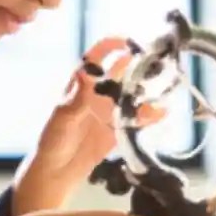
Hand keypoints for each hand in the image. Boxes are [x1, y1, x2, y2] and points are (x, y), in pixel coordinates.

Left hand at [13, 37, 163, 215]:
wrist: (55, 173)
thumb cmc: (52, 143)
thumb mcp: (61, 120)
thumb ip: (75, 99)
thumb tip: (84, 72)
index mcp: (79, 87)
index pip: (95, 59)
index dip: (110, 47)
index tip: (127, 41)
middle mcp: (95, 96)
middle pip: (119, 73)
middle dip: (136, 65)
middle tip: (155, 61)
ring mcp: (107, 113)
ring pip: (130, 95)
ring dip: (145, 90)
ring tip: (163, 86)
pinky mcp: (116, 131)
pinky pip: (134, 119)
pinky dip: (148, 116)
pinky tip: (161, 113)